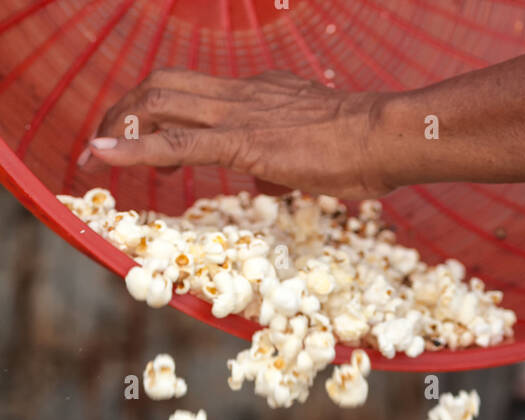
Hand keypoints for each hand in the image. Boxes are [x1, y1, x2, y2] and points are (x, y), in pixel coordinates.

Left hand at [83, 70, 389, 199]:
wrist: (382, 138)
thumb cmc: (361, 151)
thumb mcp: (310, 153)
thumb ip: (280, 160)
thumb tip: (268, 180)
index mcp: (256, 94)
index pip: (193, 92)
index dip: (157, 110)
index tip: (139, 138)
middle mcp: (240, 93)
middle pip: (163, 87)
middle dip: (124, 112)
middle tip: (103, 145)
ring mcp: (238, 114)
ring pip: (160, 103)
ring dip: (120, 126)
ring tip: (95, 155)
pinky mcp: (241, 142)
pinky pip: (175, 143)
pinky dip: (133, 147)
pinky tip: (104, 154)